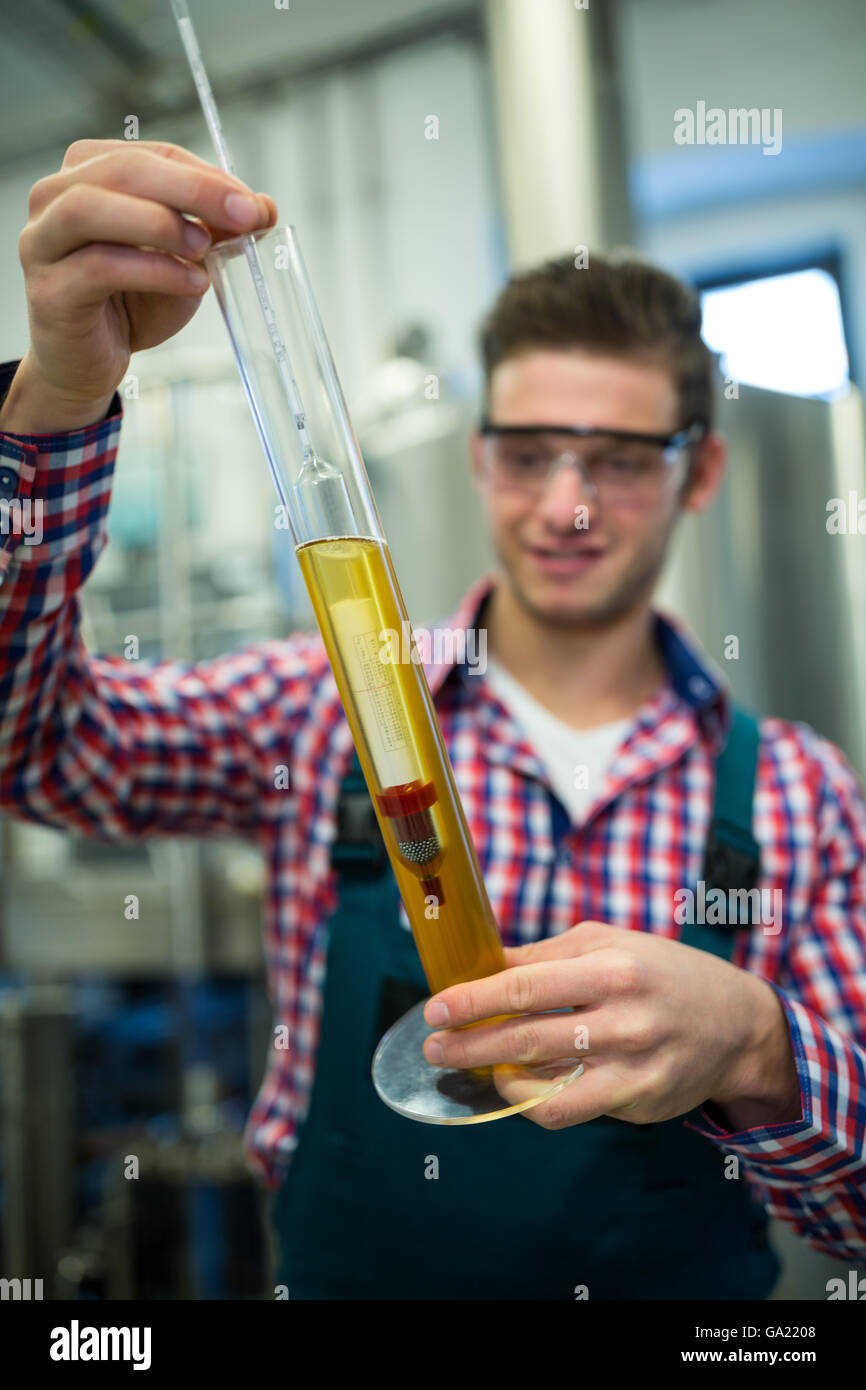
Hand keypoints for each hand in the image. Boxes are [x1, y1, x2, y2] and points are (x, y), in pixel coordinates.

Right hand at [1, 139, 277, 432]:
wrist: (88, 363)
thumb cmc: (130, 303)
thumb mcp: (182, 262)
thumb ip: (216, 231)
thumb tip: (262, 208)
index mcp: (88, 174)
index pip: (152, 154)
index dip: (206, 176)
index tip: (251, 205)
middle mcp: (55, 197)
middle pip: (123, 170)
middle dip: (192, 190)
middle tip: (243, 216)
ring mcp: (43, 242)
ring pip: (92, 208)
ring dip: (159, 223)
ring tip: (204, 249)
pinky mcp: (49, 290)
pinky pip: (98, 267)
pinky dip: (153, 270)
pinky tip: (190, 283)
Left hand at [422, 921, 801, 1130]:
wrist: (737, 1024)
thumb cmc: (661, 973)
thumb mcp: (609, 944)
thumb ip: (546, 957)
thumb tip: (481, 966)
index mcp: (613, 967)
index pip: (526, 984)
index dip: (473, 999)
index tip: (435, 1008)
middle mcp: (624, 1018)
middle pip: (527, 1037)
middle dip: (470, 1044)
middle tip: (434, 1047)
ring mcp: (633, 1066)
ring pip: (545, 1085)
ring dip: (497, 1078)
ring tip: (475, 1066)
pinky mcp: (638, 1101)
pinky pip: (569, 1109)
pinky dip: (532, 1102)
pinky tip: (517, 1086)